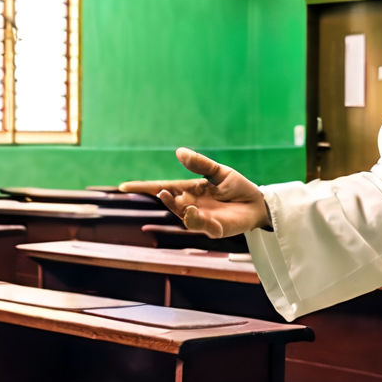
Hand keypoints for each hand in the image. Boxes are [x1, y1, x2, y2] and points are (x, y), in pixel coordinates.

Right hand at [119, 148, 269, 238]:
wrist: (258, 203)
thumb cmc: (237, 188)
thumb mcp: (219, 172)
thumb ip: (200, 164)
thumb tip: (178, 152)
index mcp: (190, 190)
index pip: (163, 188)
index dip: (143, 188)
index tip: (123, 186)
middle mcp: (192, 205)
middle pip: (170, 202)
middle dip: (163, 198)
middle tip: (162, 192)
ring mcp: (202, 218)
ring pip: (183, 216)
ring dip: (178, 209)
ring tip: (182, 201)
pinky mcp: (215, 229)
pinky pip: (202, 226)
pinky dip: (196, 219)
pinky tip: (195, 210)